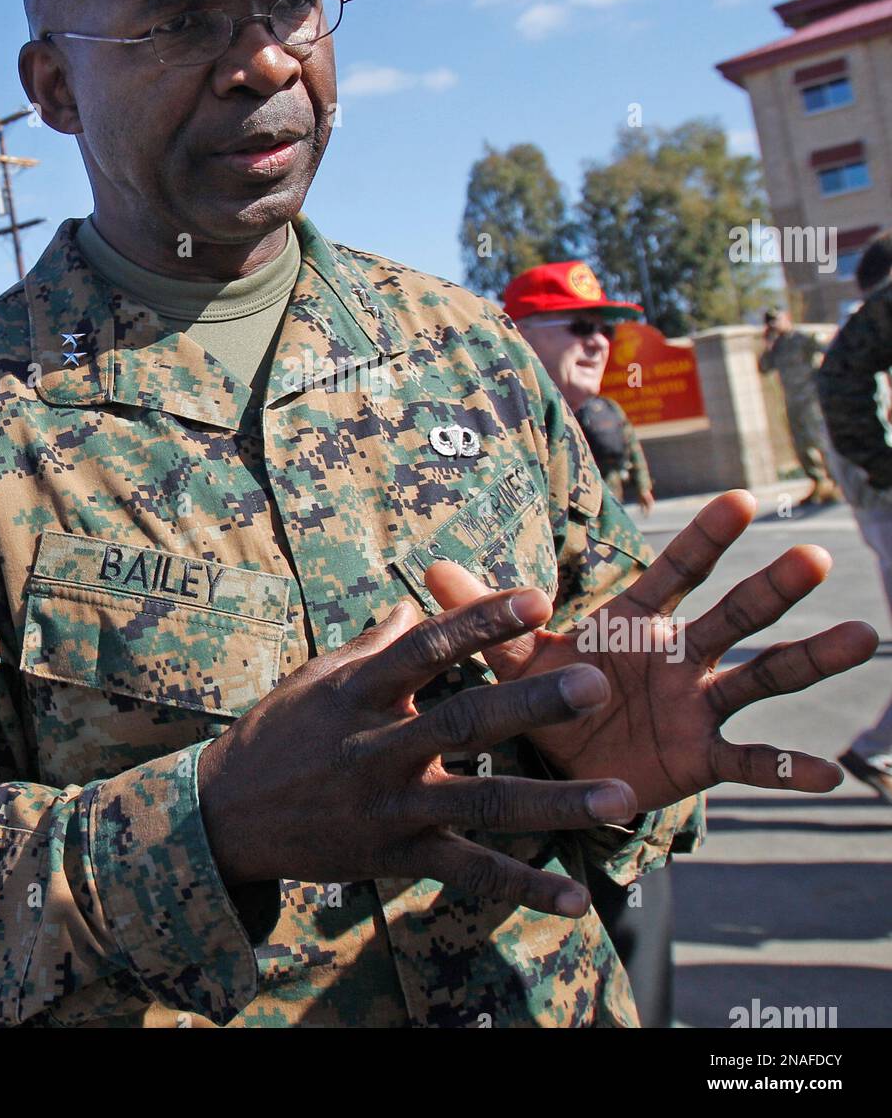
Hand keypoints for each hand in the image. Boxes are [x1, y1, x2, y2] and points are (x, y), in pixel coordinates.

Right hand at [198, 591, 640, 916]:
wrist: (227, 815)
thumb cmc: (280, 732)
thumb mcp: (319, 677)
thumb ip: (376, 645)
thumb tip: (417, 607)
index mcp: (362, 691)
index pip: (429, 648)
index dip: (482, 623)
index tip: (539, 600)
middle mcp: (381, 747)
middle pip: (467, 721)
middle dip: (534, 704)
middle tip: (596, 687)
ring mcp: (393, 807)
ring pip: (484, 802)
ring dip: (556, 804)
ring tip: (621, 798)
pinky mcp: (398, 856)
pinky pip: (468, 873)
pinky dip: (523, 888)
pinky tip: (574, 901)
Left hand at [423, 490, 875, 811]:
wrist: (558, 770)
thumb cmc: (544, 697)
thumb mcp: (513, 658)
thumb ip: (482, 617)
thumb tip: (428, 568)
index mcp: (634, 624)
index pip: (674, 572)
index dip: (705, 539)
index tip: (740, 500)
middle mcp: (677, 656)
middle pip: (730, 614)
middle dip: (770, 588)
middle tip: (813, 556)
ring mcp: (695, 706)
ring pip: (759, 677)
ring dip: (808, 659)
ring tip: (860, 636)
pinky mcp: (700, 758)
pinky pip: (750, 761)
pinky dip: (786, 768)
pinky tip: (829, 776)